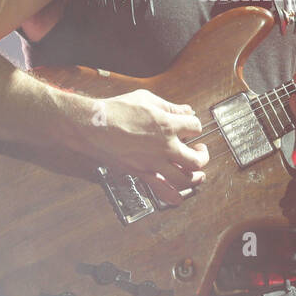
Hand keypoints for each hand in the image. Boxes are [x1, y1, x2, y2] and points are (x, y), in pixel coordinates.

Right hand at [88, 89, 207, 205]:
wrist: (92, 126)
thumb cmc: (116, 110)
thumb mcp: (146, 99)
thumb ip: (170, 106)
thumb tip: (186, 110)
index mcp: (167, 125)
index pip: (196, 128)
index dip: (195, 126)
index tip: (190, 127)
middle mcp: (164, 147)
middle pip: (197, 159)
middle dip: (203, 156)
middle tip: (199, 151)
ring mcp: (153, 163)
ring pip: (184, 179)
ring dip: (195, 177)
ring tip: (196, 172)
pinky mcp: (140, 173)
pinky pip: (161, 190)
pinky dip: (173, 196)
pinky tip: (179, 197)